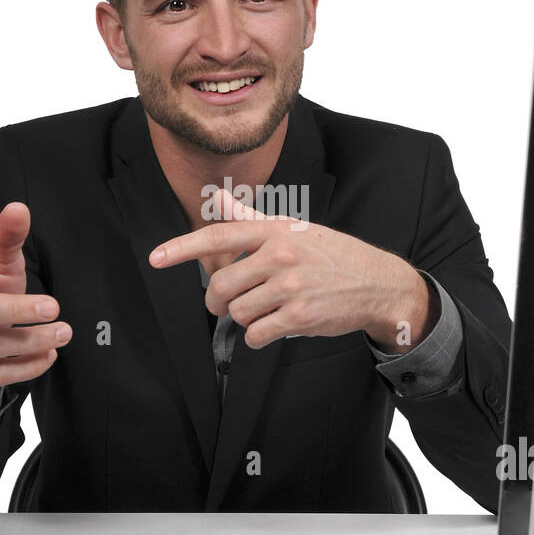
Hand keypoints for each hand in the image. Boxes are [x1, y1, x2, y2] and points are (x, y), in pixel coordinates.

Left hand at [148, 189, 435, 350]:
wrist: (378, 284)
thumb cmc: (333, 256)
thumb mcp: (295, 229)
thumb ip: (252, 219)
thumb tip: (218, 198)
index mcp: (276, 231)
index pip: (219, 236)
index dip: (182, 248)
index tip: (156, 258)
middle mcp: (280, 255)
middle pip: (221, 285)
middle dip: (217, 300)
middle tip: (227, 303)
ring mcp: (290, 286)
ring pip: (237, 312)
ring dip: (245, 318)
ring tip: (267, 310)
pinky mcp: (299, 316)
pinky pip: (256, 334)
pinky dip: (259, 336)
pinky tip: (275, 327)